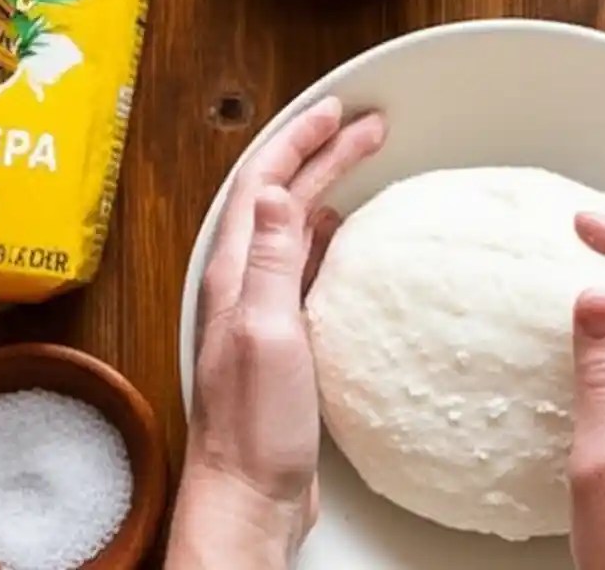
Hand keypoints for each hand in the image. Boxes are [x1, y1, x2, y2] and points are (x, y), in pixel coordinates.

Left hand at [167, 97, 385, 569]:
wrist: (249, 492)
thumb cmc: (254, 425)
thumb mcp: (266, 333)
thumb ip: (271, 262)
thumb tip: (280, 192)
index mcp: (235, 275)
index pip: (263, 184)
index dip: (298, 140)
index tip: (336, 111)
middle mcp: (243, 284)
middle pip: (282, 198)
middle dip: (322, 154)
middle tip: (369, 127)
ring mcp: (262, 309)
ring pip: (294, 227)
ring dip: (324, 189)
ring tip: (360, 164)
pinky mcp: (282, 337)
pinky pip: (304, 266)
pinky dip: (327, 237)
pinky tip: (344, 236)